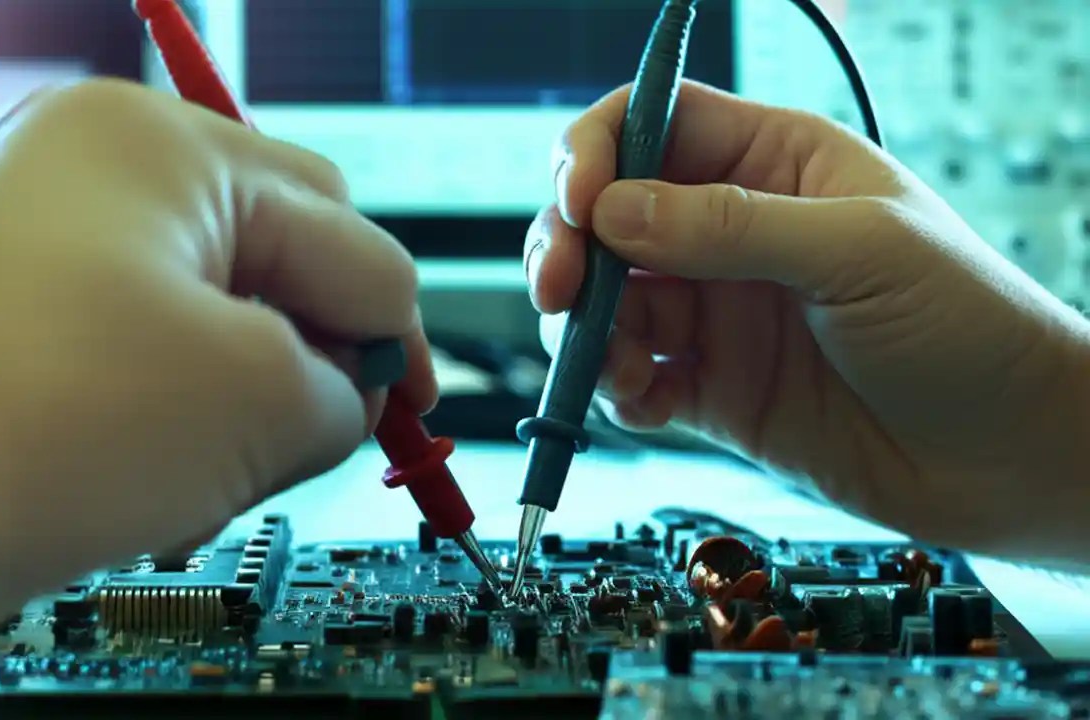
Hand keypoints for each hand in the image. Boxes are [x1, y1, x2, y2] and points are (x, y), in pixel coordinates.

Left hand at [0, 79, 433, 694]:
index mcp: (164, 146)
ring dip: (242, 408)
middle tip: (322, 437)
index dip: (396, 337)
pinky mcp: (13, 317)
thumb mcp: (256, 402)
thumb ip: (351, 386)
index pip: (348, 238)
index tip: (410, 410)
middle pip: (280, 260)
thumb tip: (357, 391)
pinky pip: (140, 354)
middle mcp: (97, 169)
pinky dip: (175, 422)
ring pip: (211, 318)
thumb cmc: (14, 431)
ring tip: (215, 484)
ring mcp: (45, 239)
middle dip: (314, 361)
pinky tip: (162, 490)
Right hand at [527, 81, 1089, 567]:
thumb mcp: (859, 252)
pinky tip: (643, 402)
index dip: (598, 153)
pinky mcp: (711, 388)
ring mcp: (718, 312)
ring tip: (612, 366)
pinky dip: (615, 391)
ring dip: (584, 331)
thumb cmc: (970, 327)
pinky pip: (630, 379)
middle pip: (607, 216)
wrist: (1008, 455)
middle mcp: (733, 233)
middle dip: (567, 248)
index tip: (581, 203)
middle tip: (560, 290)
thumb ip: (730, 228)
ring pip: (605, 302)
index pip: (654, 124)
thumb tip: (616, 210)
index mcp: (775, 165)